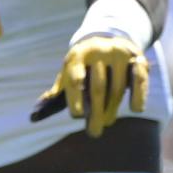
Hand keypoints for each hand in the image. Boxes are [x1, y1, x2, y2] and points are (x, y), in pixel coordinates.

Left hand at [32, 33, 148, 135]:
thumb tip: (33, 117)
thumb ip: (53, 96)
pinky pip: (139, 77)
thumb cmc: (82, 68)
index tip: (78, 116)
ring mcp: (118, 52)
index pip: (75, 79)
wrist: (107, 40)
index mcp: (76, 56)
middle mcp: (97, 51)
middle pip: (98, 87)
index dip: (76, 98)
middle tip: (94, 132)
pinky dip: (139, 94)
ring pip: (118, 86)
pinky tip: (135, 110)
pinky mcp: (136, 56)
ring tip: (107, 122)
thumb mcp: (67, 77)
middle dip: (96, 112)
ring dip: (113, 108)